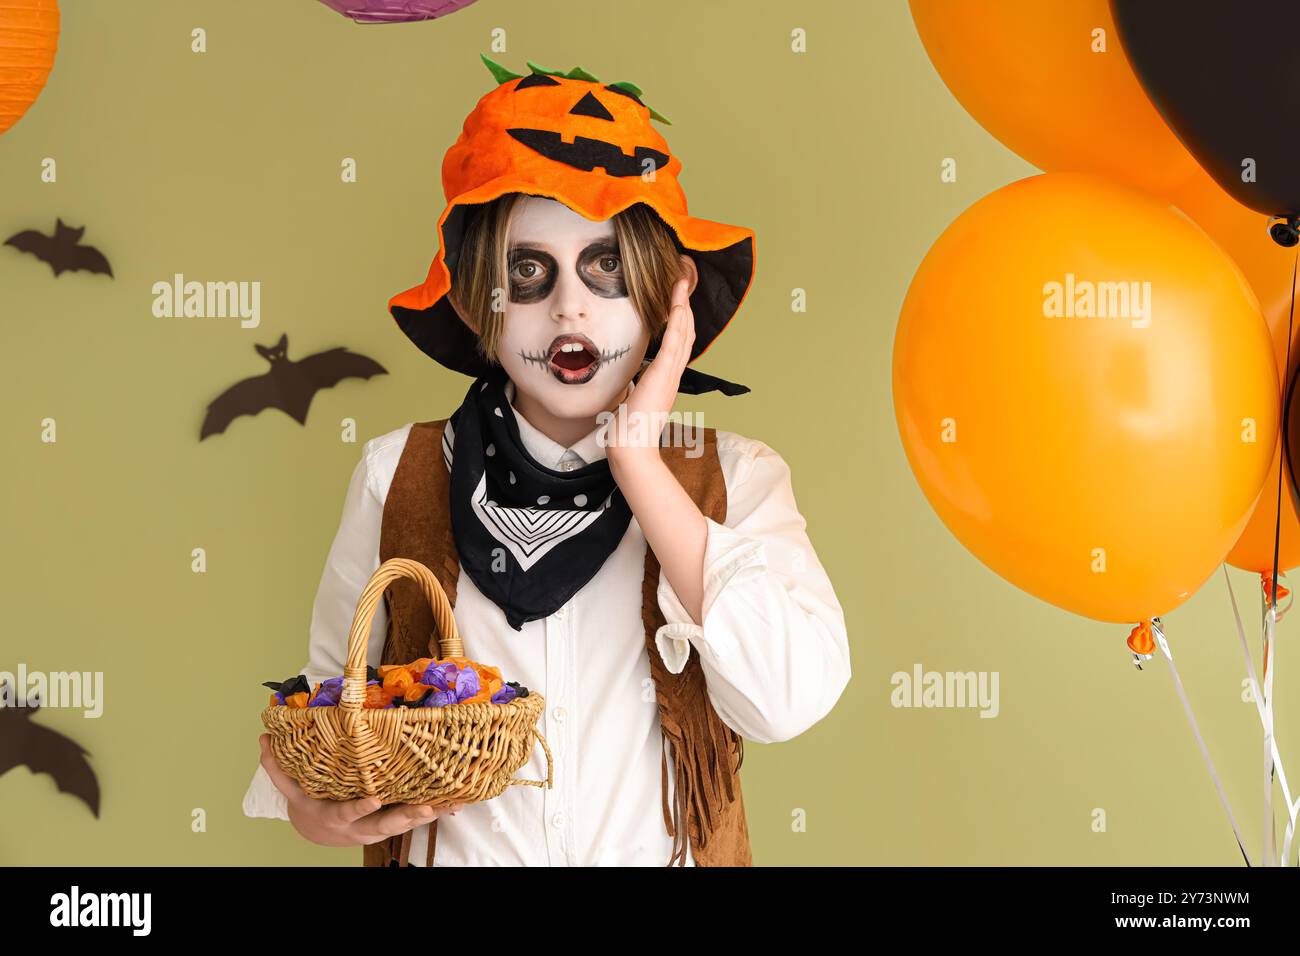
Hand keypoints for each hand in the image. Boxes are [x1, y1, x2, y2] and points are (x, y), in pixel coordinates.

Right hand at [259, 733, 463, 847]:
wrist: (322, 833)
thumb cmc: (310, 803)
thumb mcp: (291, 789)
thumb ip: (278, 767)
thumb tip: (263, 739)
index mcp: (334, 816)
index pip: (347, 812)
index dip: (360, 808)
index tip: (374, 799)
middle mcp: (360, 826)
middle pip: (384, 825)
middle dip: (405, 818)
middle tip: (425, 808)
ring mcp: (379, 827)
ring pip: (406, 824)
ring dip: (429, 815)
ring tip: (450, 803)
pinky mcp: (394, 822)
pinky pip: (417, 818)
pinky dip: (437, 811)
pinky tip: (456, 802)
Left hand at [605, 275, 694, 465]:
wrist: (631, 448)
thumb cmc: (629, 430)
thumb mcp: (632, 402)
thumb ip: (633, 389)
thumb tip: (626, 383)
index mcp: (667, 381)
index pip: (679, 346)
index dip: (681, 324)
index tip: (678, 305)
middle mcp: (673, 376)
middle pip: (686, 335)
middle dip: (685, 308)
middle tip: (683, 285)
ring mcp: (670, 375)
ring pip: (683, 334)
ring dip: (683, 307)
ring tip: (681, 284)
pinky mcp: (662, 375)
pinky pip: (674, 343)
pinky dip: (677, 322)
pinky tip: (678, 305)